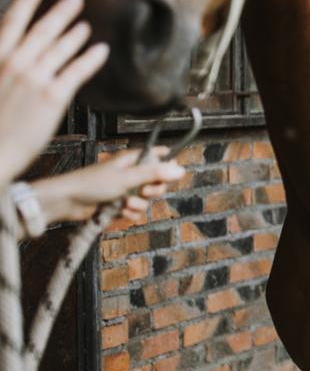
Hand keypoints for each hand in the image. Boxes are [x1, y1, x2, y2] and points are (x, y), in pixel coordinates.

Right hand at [0, 0, 109, 184]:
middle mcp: (14, 63)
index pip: (11, 21)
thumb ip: (0, 65)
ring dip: (75, 33)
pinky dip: (90, 58)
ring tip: (86, 24)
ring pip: (60, 48)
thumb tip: (11, 55)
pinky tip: (101, 51)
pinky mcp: (53, 95)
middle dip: (60, 12)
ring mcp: (34, 78)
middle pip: (42, 30)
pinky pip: (77, 71)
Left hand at [31, 148, 184, 225]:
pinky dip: (130, 213)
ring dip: (139, 204)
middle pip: (157, 182)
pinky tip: (119, 211)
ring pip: (147, 200)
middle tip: (145, 192)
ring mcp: (125, 190)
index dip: (168, 166)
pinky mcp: (119, 205)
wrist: (67, 202)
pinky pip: (136, 211)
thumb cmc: (92, 183)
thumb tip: (182, 170)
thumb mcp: (127, 177)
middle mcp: (131, 174)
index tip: (169, 175)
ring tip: (125, 203)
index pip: (159, 157)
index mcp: (133, 160)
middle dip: (153, 191)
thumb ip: (155, 174)